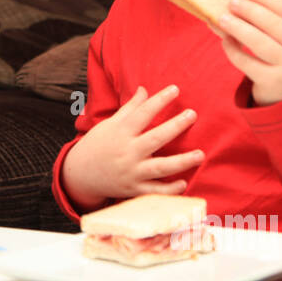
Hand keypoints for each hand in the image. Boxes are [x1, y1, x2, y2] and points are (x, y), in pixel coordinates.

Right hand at [63, 84, 203, 205]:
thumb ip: (130, 108)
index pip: (143, 113)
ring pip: (160, 167)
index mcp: (121, 132)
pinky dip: (169, 189)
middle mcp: (127, 152)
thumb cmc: (98, 144)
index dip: (159, 100)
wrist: (80, 174)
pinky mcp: (134, 189)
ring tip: (200, 154)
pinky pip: (154, 191)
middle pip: (155, 138)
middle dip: (175, 126)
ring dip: (181, 161)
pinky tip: (184, 182)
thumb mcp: (110, 124)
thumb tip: (144, 89)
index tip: (175, 89)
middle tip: (193, 114)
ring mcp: (131, 172)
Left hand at [211, 0, 281, 104]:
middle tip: (232, 2)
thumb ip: (271, 22)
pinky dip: (233, 50)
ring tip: (222, 18)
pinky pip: (248, 63)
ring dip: (239, 28)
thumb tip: (239, 0)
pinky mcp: (271, 81)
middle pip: (274, 25)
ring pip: (260, 43)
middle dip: (251, 11)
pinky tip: (225, 41)